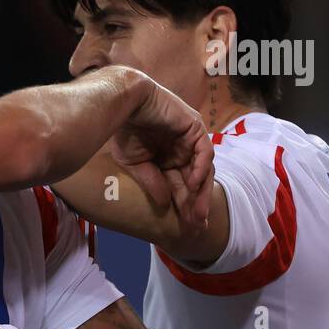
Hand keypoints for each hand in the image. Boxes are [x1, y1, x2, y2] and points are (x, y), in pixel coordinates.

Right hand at [110, 72, 212, 229]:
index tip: (187, 226)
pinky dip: (199, 168)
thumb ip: (152, 182)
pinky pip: (204, 152)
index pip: (181, 185)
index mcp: (168, 158)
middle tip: (197, 225)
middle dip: (196, 203)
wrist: (125, 103)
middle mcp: (182, 150)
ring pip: (203, 170)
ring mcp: (191, 139)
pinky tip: (192, 184)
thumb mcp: (136, 164)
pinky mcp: (195, 128)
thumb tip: (163, 204)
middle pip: (195, 181)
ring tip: (197, 212)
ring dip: (201, 192)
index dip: (183, 204)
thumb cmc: (125, 130)